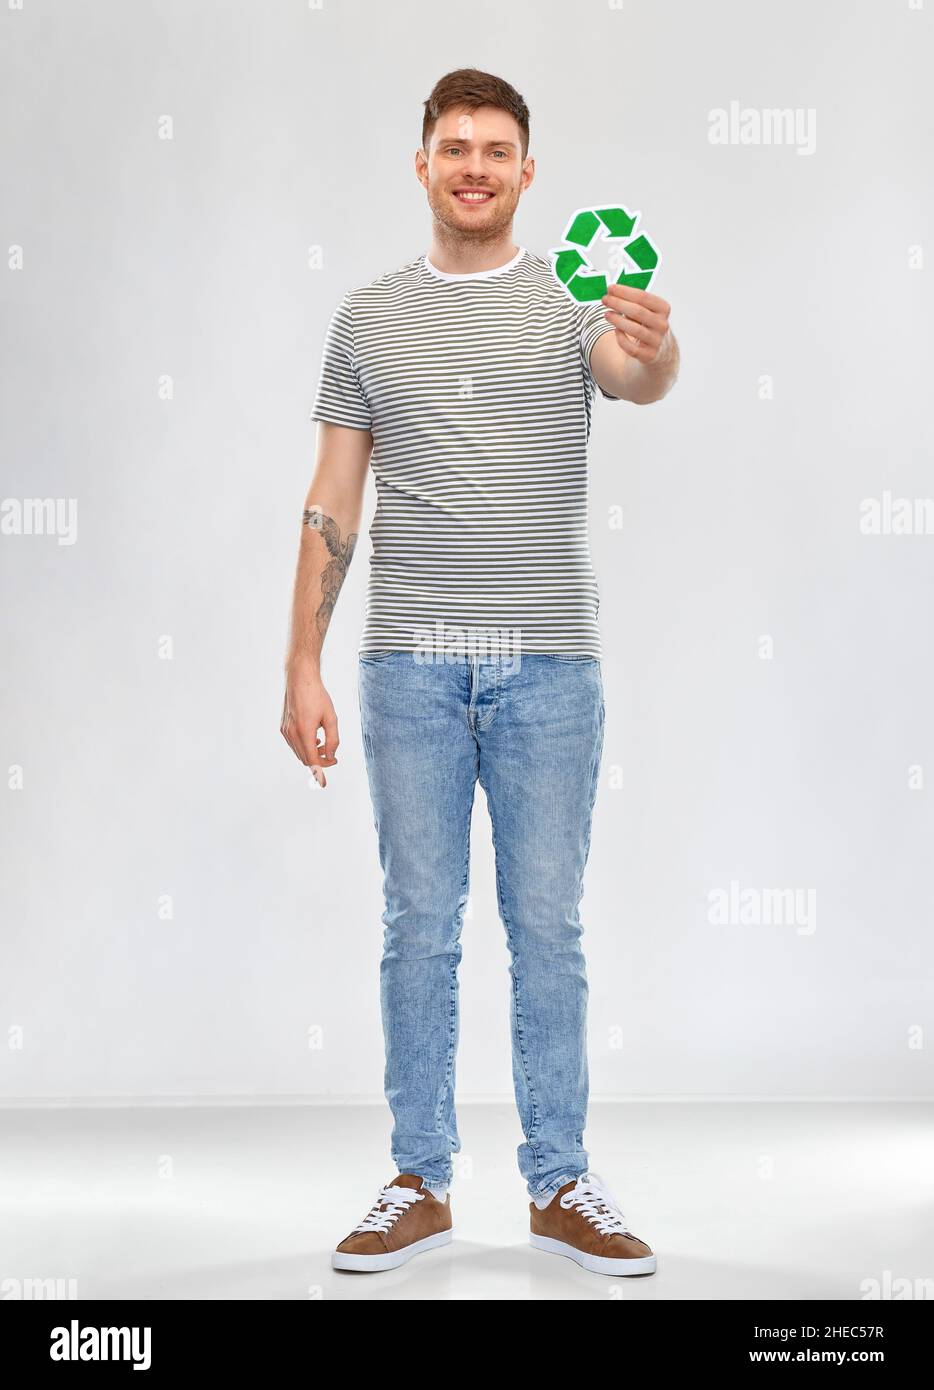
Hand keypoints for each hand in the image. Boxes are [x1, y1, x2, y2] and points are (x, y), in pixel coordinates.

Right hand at [281, 664, 338, 787]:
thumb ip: (333, 739)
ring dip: (311, 753)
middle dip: (319, 761)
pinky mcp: (283, 727)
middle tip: (332, 756)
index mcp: (304, 732)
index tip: (334, 763)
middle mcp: (291, 733)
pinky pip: (294, 744)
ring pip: (299, 753)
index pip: (313, 760)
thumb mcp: (331, 717)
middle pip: (305, 759)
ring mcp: (285, 731)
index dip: (324, 767)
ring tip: (323, 744)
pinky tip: (314, 738)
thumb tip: (331, 756)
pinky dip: (304, 746)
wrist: (300, 679)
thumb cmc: (317, 696)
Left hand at [601, 283, 671, 363]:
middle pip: (638, 312)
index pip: (643, 297)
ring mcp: (657, 341)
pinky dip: (622, 339)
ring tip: (606, 314)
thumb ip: (631, 301)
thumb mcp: (645, 311)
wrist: (659, 351)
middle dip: (619, 304)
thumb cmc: (647, 325)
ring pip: (635, 330)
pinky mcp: (649, 356)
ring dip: (618, 321)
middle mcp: (662, 324)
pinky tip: (616, 331)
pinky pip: (632, 349)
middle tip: (605, 300)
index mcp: (663, 309)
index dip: (625, 292)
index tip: (610, 288)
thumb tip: (611, 292)